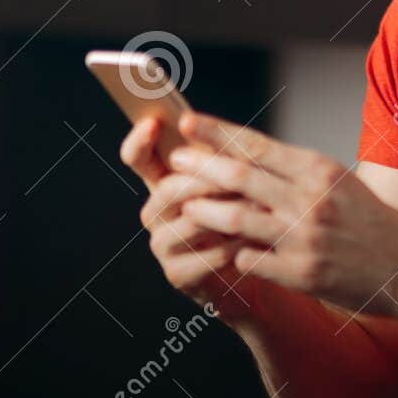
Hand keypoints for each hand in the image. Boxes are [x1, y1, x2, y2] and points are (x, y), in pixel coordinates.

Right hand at [118, 115, 259, 318]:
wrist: (252, 266)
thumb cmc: (242, 212)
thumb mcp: (232, 179)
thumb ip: (219, 155)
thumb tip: (214, 123)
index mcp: (162, 182)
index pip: (138, 158)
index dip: (139, 141)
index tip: (153, 123)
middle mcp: (156, 212)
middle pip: (166, 190)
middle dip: (203, 180)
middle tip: (237, 173)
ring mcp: (163, 245)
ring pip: (187, 224)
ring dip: (226, 213)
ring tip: (258, 205)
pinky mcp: (178, 275)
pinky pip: (204, 258)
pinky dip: (232, 247)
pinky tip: (255, 239)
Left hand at [167, 112, 397, 321]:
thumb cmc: (371, 222)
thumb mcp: (339, 181)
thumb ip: (294, 171)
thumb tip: (243, 154)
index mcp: (319, 169)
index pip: (257, 143)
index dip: (217, 132)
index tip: (187, 122)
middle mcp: (312, 198)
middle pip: (240, 175)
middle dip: (200, 166)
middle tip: (175, 161)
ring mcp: (307, 237)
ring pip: (238, 217)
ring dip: (206, 210)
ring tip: (186, 206)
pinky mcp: (305, 273)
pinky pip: (251, 260)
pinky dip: (233, 253)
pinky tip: (223, 251)